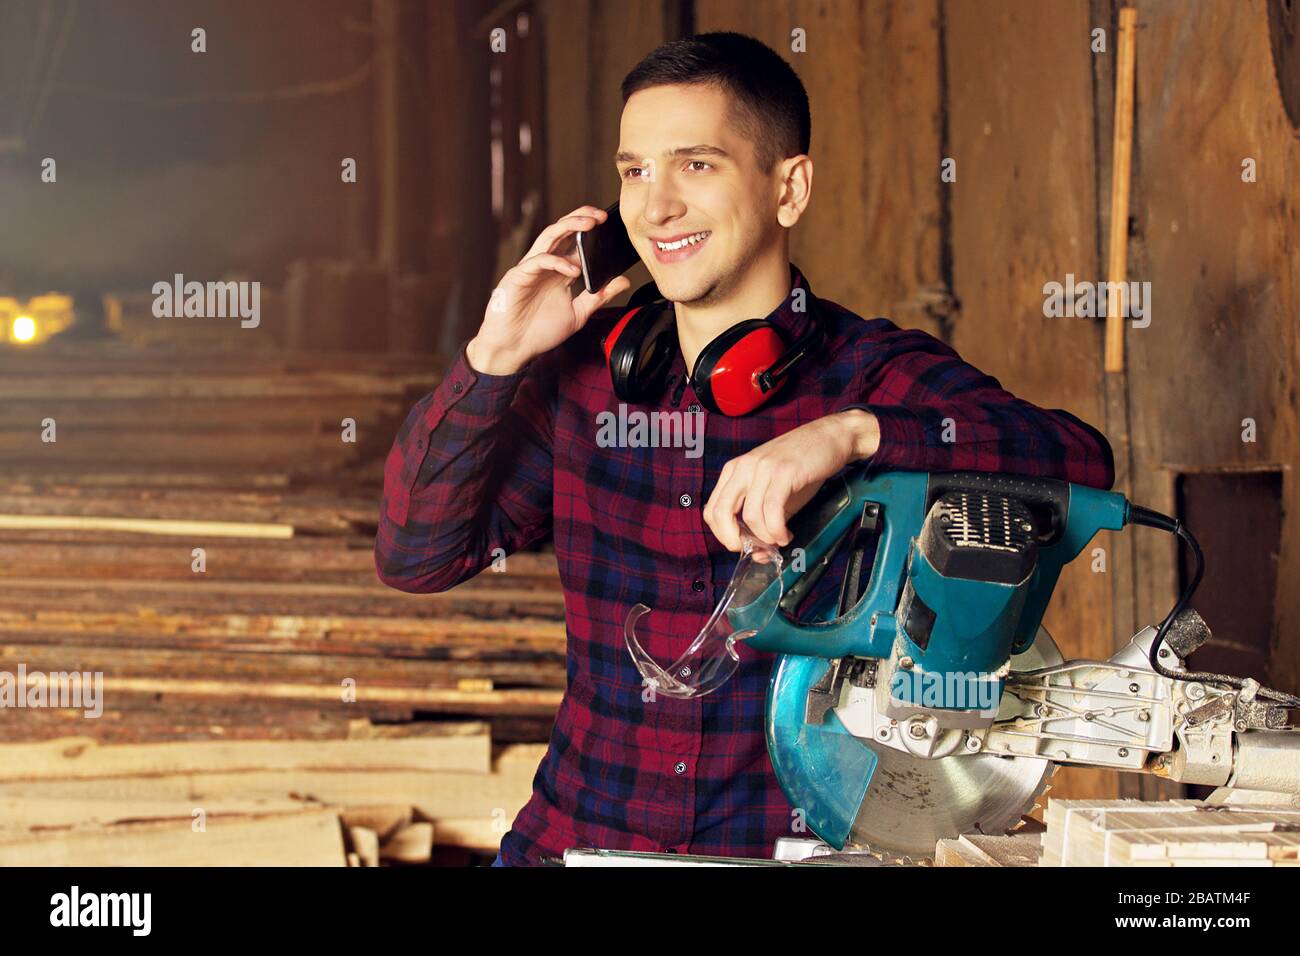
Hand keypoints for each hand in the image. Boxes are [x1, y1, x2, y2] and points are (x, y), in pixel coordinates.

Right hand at [467, 205, 631, 374]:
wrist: (514, 348)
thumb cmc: (540, 331)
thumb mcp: (578, 314)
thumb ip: (598, 297)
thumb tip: (623, 281)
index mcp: (560, 271)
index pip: (576, 242)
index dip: (592, 231)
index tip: (611, 226)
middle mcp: (546, 264)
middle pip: (563, 231)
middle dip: (581, 218)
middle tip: (601, 216)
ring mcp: (531, 267)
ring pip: (550, 235)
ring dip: (569, 226)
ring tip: (589, 225)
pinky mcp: (519, 275)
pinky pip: (538, 260)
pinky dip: (558, 261)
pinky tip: (574, 270)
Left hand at [704, 410, 879, 550]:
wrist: (829, 437)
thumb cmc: (801, 467)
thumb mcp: (774, 492)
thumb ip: (762, 520)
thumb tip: (757, 554)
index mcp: (735, 470)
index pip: (711, 509)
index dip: (722, 534)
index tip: (741, 545)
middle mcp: (743, 467)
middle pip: (720, 513)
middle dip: (734, 540)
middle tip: (755, 549)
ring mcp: (762, 468)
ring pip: (751, 516)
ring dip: (766, 537)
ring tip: (780, 539)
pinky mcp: (783, 472)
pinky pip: (772, 510)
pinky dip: (777, 530)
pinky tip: (785, 534)